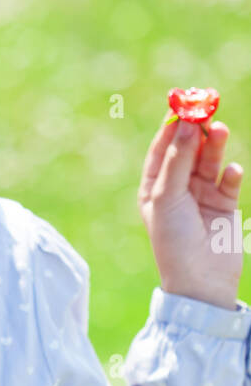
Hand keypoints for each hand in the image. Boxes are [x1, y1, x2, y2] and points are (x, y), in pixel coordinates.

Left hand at [137, 113, 243, 309]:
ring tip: (220, 129)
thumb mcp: (168, 197)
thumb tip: (186, 125)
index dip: (171, 127)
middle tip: (206, 108)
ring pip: (210, 161)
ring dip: (215, 145)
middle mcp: (177, 190)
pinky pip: (229, 182)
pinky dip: (232, 174)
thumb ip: (177, 160)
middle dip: (197, 130)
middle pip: (188, 151)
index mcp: (154, 189)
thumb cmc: (174, 242)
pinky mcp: (224, 206)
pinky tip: (232, 173)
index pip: (161, 150)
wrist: (200, 281)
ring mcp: (201, 197)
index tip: (181, 104)